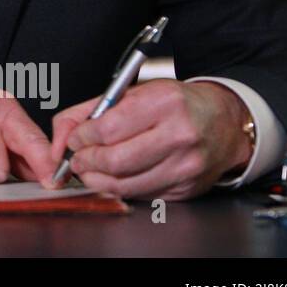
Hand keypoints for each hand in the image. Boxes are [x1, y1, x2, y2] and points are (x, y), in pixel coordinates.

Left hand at [49, 80, 252, 199]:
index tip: (75, 139)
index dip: (82, 137)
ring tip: (90, 170)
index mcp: (164, 102)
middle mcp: (179, 134)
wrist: (224, 122)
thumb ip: (92, 110)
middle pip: (116, 160)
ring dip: (98, 180)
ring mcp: (186, 165)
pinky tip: (115, 177)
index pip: (109, 128)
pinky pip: (142, 194)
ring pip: (127, 184)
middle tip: (77, 159)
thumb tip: (63, 135)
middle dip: (87, 162)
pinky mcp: (187, 188)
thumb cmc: (175, 104)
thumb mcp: (134, 92)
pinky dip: (120, 188)